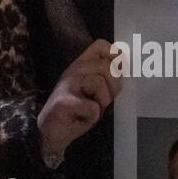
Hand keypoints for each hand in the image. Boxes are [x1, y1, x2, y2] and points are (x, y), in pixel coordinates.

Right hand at [37, 40, 121, 163]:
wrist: (51, 133)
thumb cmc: (77, 112)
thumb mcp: (96, 91)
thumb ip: (108, 78)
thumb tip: (126, 67)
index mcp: (81, 65)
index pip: (100, 45)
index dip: (115, 56)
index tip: (119, 73)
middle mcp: (73, 70)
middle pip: (105, 66)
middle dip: (113, 87)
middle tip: (103, 101)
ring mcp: (67, 84)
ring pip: (99, 83)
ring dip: (102, 103)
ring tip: (91, 110)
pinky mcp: (64, 102)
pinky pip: (93, 107)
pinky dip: (92, 117)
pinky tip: (82, 118)